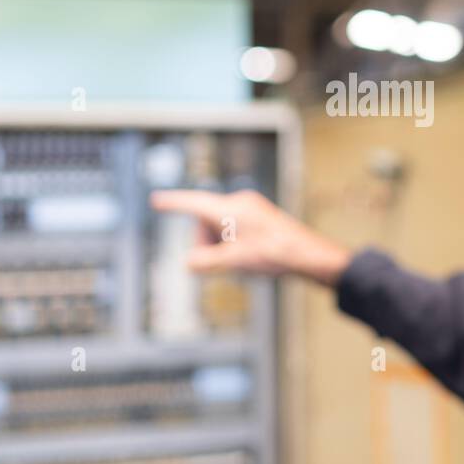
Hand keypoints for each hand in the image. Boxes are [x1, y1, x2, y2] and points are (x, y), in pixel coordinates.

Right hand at [149, 189, 352, 286]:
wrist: (307, 254)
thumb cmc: (272, 254)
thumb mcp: (232, 262)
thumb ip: (205, 262)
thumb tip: (189, 263)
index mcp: (229, 209)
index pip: (193, 204)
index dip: (173, 204)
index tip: (156, 200)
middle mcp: (238, 202)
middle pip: (205, 221)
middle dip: (206, 242)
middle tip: (224, 262)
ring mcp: (250, 207)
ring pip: (220, 226)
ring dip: (221, 244)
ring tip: (241, 259)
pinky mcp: (259, 215)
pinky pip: (234, 227)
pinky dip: (232, 242)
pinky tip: (248, 256)